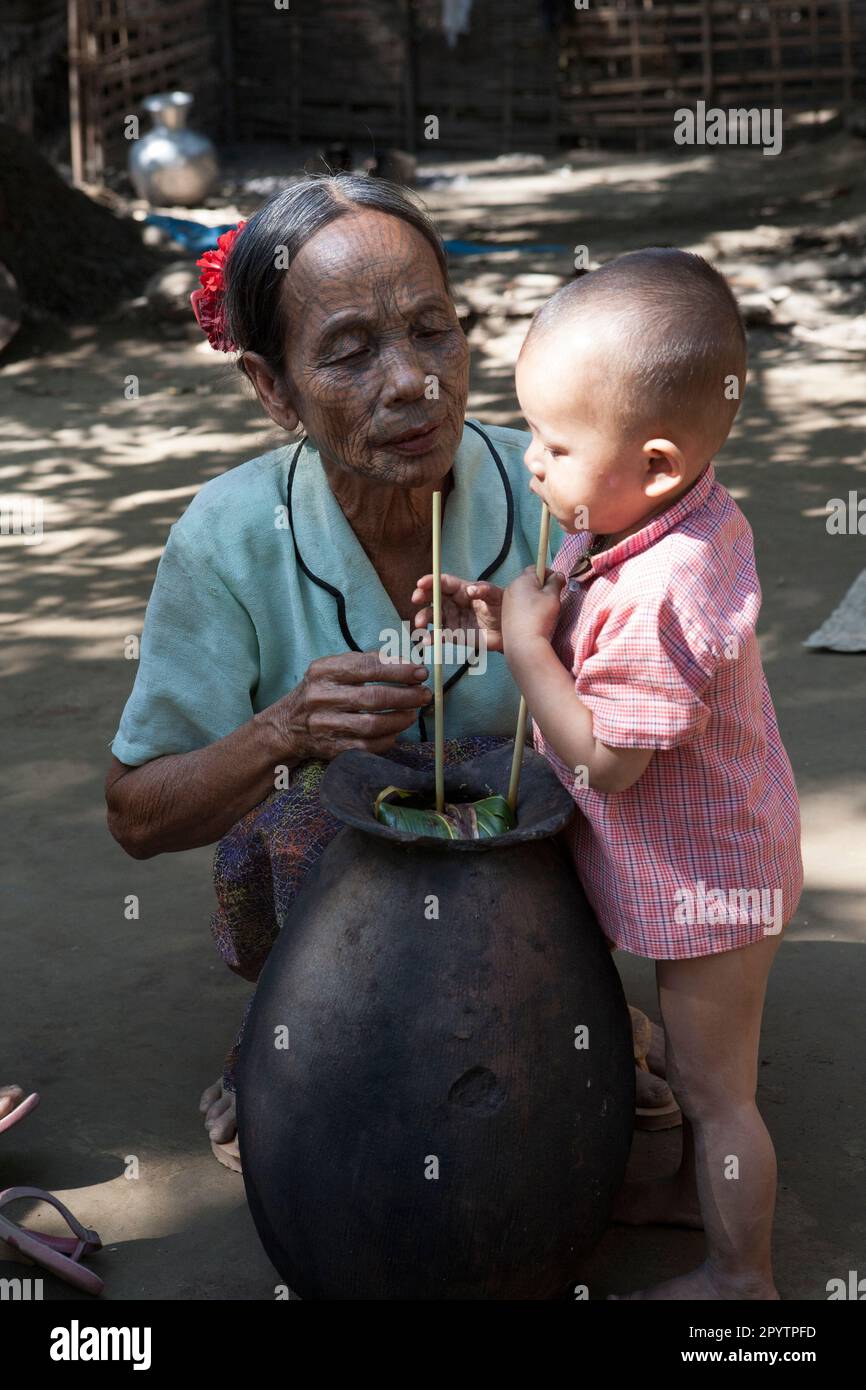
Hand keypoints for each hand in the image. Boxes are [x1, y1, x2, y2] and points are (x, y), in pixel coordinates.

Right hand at [268, 650, 432, 759]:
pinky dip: (387, 739)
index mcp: (324, 671)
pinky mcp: (331, 748)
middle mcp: (322, 696)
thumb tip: (406, 663)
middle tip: (424, 695)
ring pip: (372, 724)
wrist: (287, 726)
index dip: (399, 670)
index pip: (368, 667)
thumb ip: (366, 662)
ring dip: (400, 719)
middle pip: (374, 697)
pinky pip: (367, 747)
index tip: (421, 672)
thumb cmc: (321, 691)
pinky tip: (397, 731)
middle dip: (406, 696)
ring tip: (413, 713)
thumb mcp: (333, 669)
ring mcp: (325, 724)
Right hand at [411, 572, 503, 653]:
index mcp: (461, 590)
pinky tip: (429, 640)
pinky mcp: (453, 635)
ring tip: (420, 624)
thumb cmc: (502, 607)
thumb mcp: (496, 595)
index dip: (431, 581)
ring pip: (431, 616)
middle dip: (422, 596)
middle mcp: (452, 603)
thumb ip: (485, 590)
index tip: (421, 583)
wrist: (507, 631)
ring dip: (423, 618)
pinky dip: (432, 638)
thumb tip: (471, 590)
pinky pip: (439, 635)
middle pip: (433, 597)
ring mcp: (451, 619)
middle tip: (415, 599)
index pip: (443, 582)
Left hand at [501, 565, 564, 650]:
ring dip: (534, 599)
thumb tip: (558, 575)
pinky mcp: (505, 616)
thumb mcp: (553, 597)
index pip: (536, 568)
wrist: (523, 644)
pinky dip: (527, 609)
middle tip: (553, 598)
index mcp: (522, 580)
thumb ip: (555, 582)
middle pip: (528, 581)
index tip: (558, 582)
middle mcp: (511, 588)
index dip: (549, 573)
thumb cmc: (540, 617)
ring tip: (544, 611)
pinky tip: (534, 620)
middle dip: (541, 587)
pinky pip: (518, 607)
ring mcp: (506, 603)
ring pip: (523, 595)